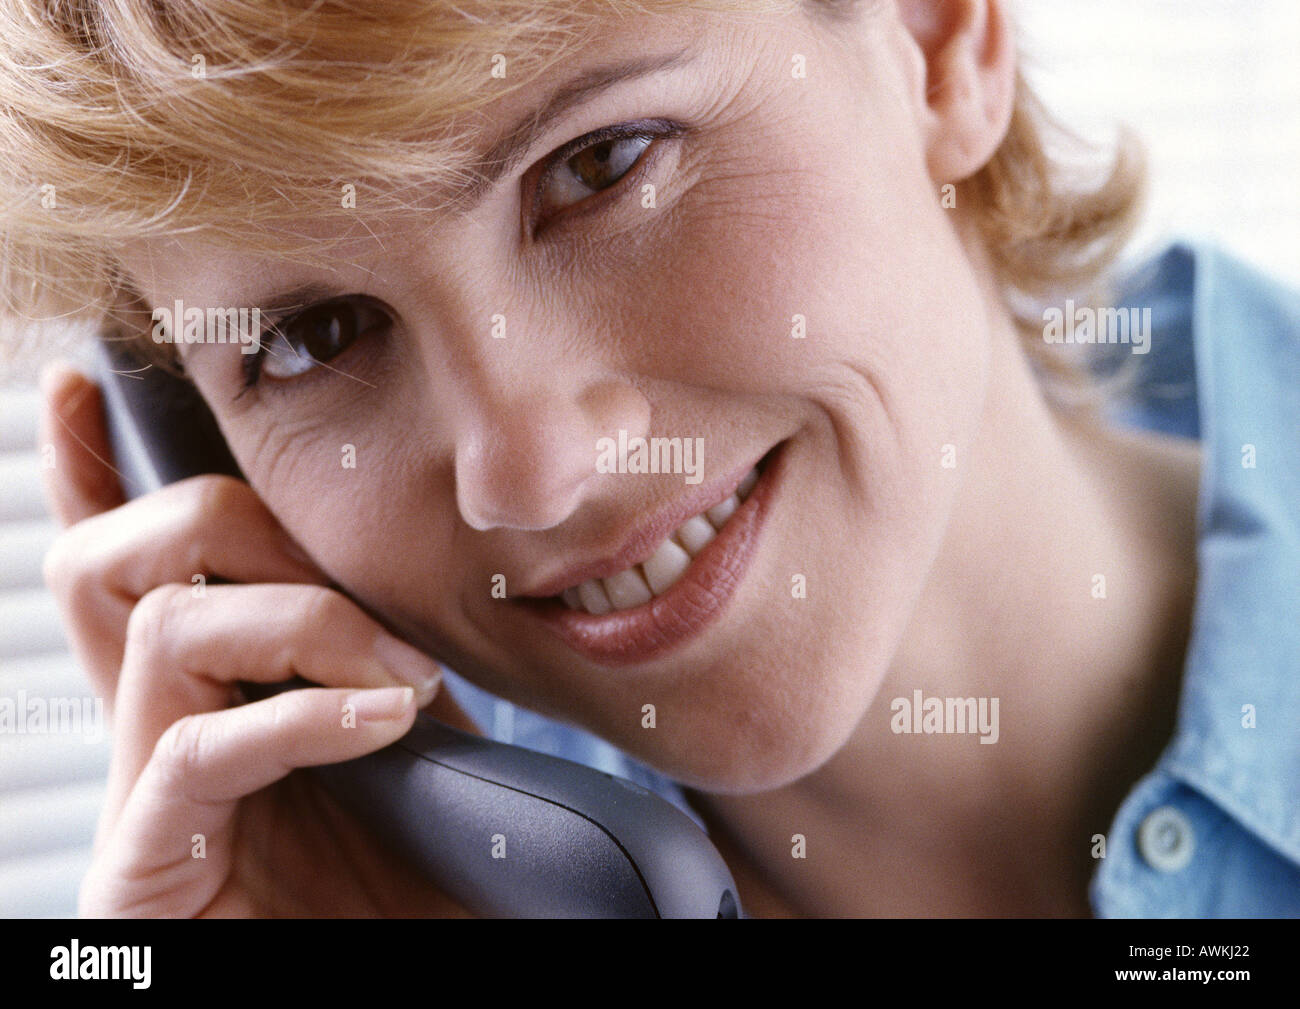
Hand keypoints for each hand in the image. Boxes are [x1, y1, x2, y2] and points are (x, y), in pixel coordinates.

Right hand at [39, 360, 476, 916]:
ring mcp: (143, 795)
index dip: (86, 468)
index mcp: (207, 696)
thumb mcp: (414, 750)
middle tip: (363, 600)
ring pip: (157, 622)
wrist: (396, 971)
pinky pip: (192, 748)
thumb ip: (388, 668)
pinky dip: (298, 718)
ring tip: (396, 680)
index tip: (78, 383)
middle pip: (118, 556)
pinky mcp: (146, 865)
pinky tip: (378, 724)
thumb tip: (415, 602)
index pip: (130, 563)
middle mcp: (154, 729)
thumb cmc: (408, 883)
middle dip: (241, 527)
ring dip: (298, 620)